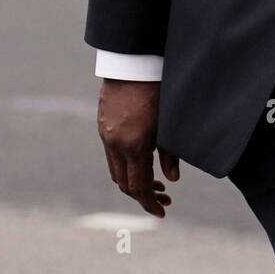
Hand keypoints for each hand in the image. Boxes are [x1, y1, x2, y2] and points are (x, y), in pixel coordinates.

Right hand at [97, 78, 179, 216]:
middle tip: (164, 198)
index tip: (162, 211)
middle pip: (124, 183)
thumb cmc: (159, 89)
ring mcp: (106, 135)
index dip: (150, 203)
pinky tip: (141, 160)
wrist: (134, 62)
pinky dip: (125, 164)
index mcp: (134, 145)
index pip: (139, 187)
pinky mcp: (102, 125)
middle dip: (142, 195)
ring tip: (155, 182)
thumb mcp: (170, 123)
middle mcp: (116, 144)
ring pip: (115, 170)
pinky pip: (111, 154)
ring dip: (132, 180)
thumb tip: (172, 180)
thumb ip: (171, 154)